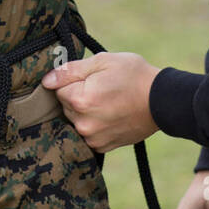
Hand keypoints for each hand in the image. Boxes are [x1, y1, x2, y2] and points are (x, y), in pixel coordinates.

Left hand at [43, 50, 160, 150]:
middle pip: (66, 106)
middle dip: (77, 96)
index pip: (58, 88)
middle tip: (102, 88)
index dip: (74, 80)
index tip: (93, 78)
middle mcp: (84, 124)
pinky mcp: (103, 147)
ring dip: (85, 111)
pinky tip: (110, 115)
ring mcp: (93, 138)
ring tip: (108, 102)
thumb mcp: (102, 61)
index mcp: (80, 100)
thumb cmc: (133, 75)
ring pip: (75, 120)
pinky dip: (94, 124)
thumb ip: (70, 70)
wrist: (162, 101)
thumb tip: (46, 81)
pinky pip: (87, 133)